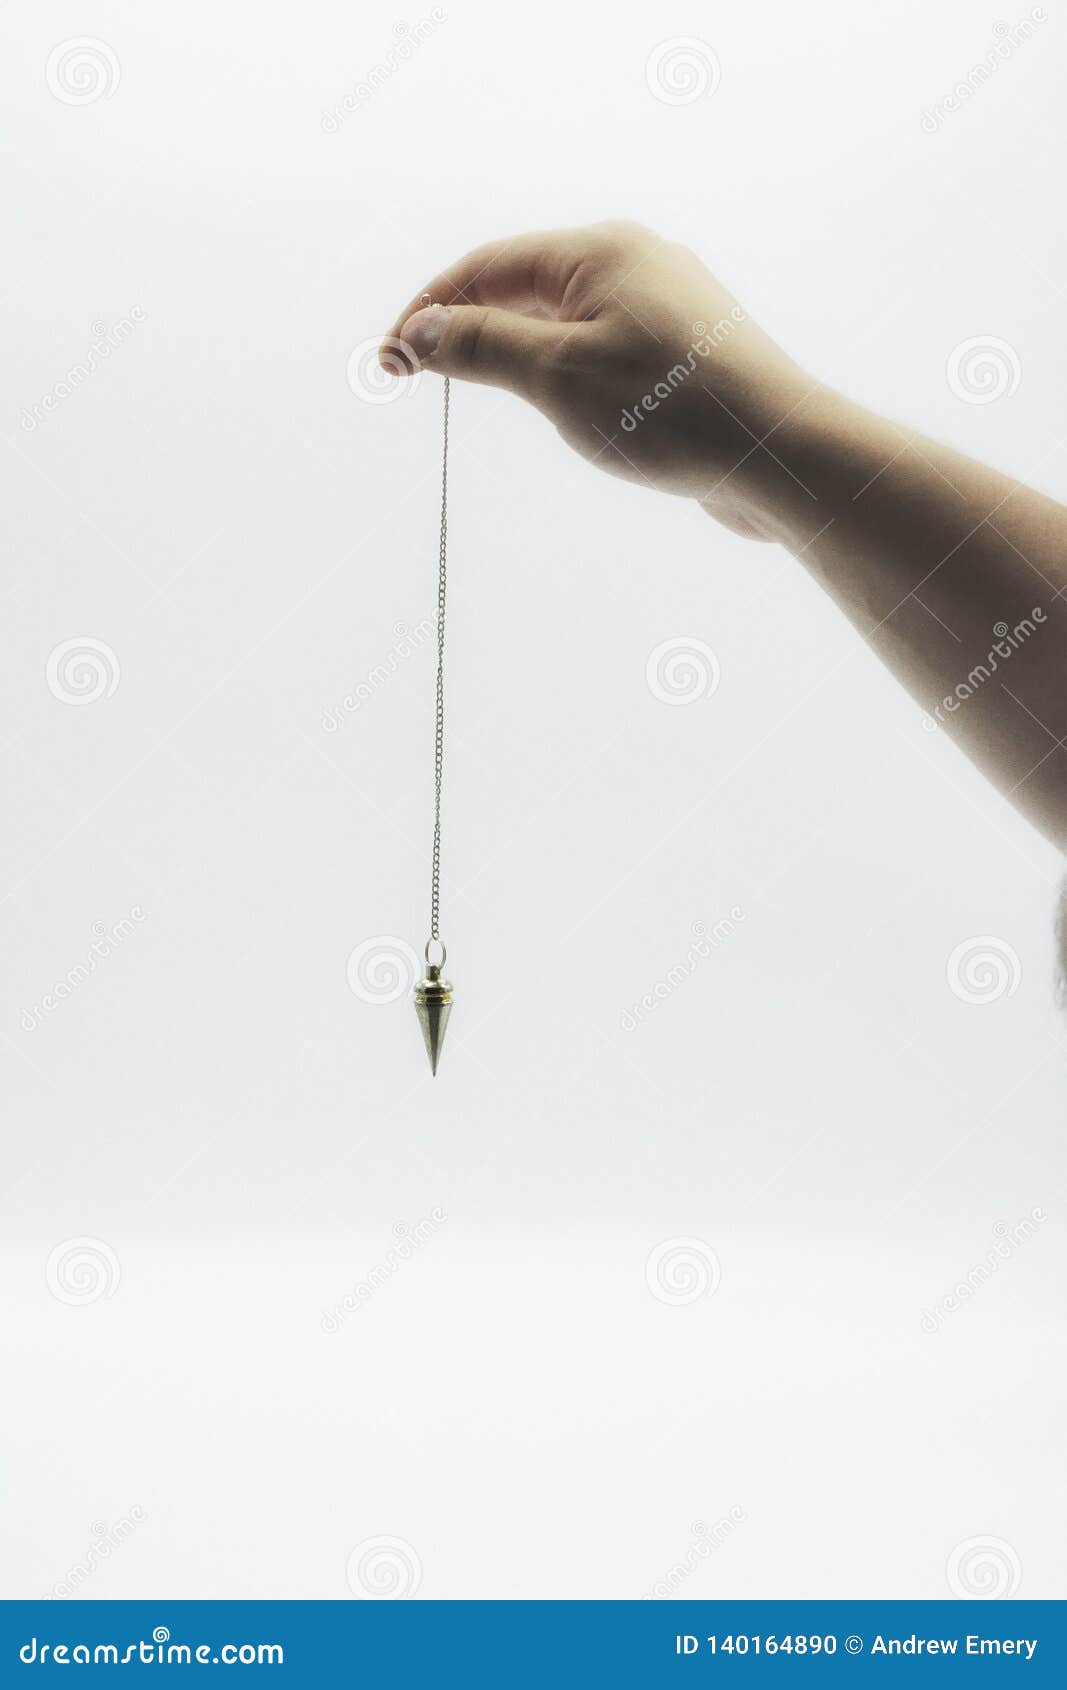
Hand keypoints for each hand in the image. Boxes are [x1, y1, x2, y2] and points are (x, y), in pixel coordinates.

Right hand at [382, 222, 808, 538]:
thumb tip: (419, 329)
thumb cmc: (673, 412)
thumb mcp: (556, 376)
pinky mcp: (684, 357)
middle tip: (419, 379)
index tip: (389, 361)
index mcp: (600, 250)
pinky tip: (556, 410)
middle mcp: (636, 263)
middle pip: (523, 286)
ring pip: (563, 323)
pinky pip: (600, 352)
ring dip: (513, 353)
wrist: (779, 457)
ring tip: (478, 390)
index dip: (428, 310)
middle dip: (467, 327)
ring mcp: (664, 309)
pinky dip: (560, 374)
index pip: (487, 266)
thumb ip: (480, 346)